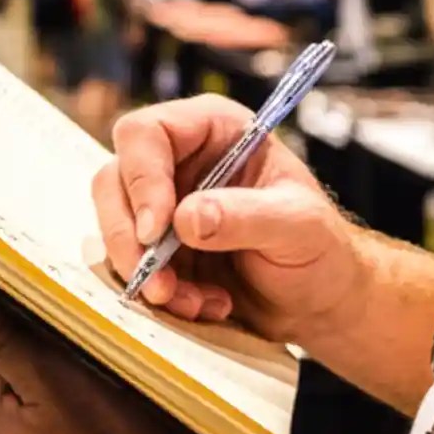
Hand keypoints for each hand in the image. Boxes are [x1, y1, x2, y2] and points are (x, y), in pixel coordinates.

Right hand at [93, 94, 366, 343]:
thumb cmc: (320, 249)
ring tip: (194, 302)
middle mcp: (178, 160)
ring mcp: (161, 204)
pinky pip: (129, 265)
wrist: (318, 300)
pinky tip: (202, 305)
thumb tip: (185, 218)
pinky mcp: (154, 246)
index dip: (143, 179)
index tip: (158, 231)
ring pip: (114, 227)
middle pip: (114, 180)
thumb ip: (247, 216)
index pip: (147, 134)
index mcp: (212, 129)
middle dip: (130, 238)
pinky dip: (160, 294)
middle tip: (157, 282)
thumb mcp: (299, 226)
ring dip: (145, 273)